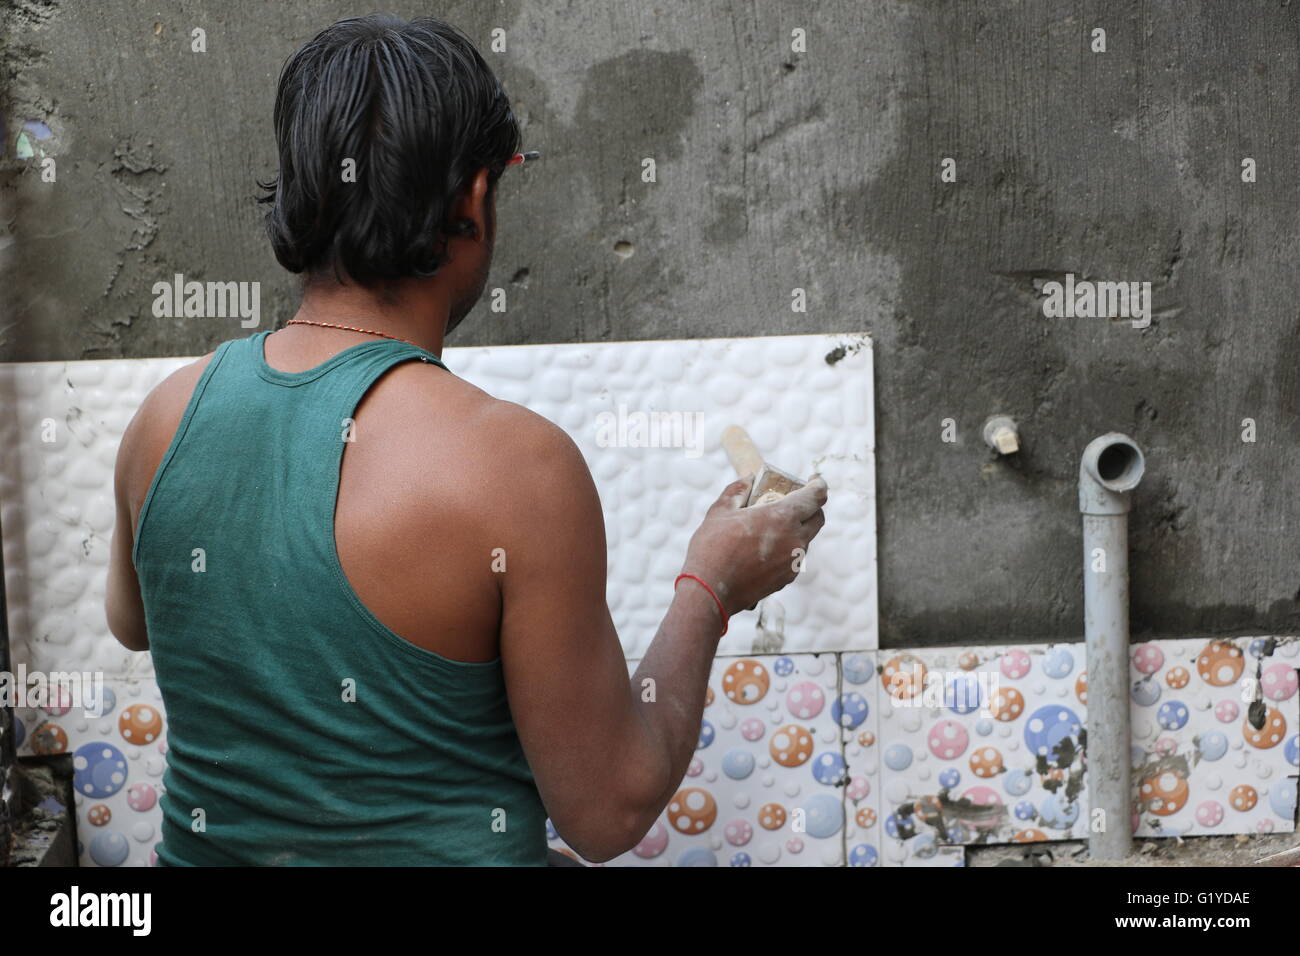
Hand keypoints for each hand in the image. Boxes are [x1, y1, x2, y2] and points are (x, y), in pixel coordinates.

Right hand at [679, 474, 828, 616]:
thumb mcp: (720, 511)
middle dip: (813, 507)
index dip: (819, 485)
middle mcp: (795, 539)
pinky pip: (795, 558)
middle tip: (797, 501)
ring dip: (798, 529)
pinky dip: (787, 548)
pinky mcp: (786, 578)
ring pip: (806, 539)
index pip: (815, 497)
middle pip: (818, 518)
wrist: (710, 590)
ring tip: (774, 526)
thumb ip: (737, 491)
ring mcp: (793, 562)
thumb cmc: (712, 548)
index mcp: (782, 517)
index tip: (815, 481)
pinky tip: (766, 549)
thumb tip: (748, 479)